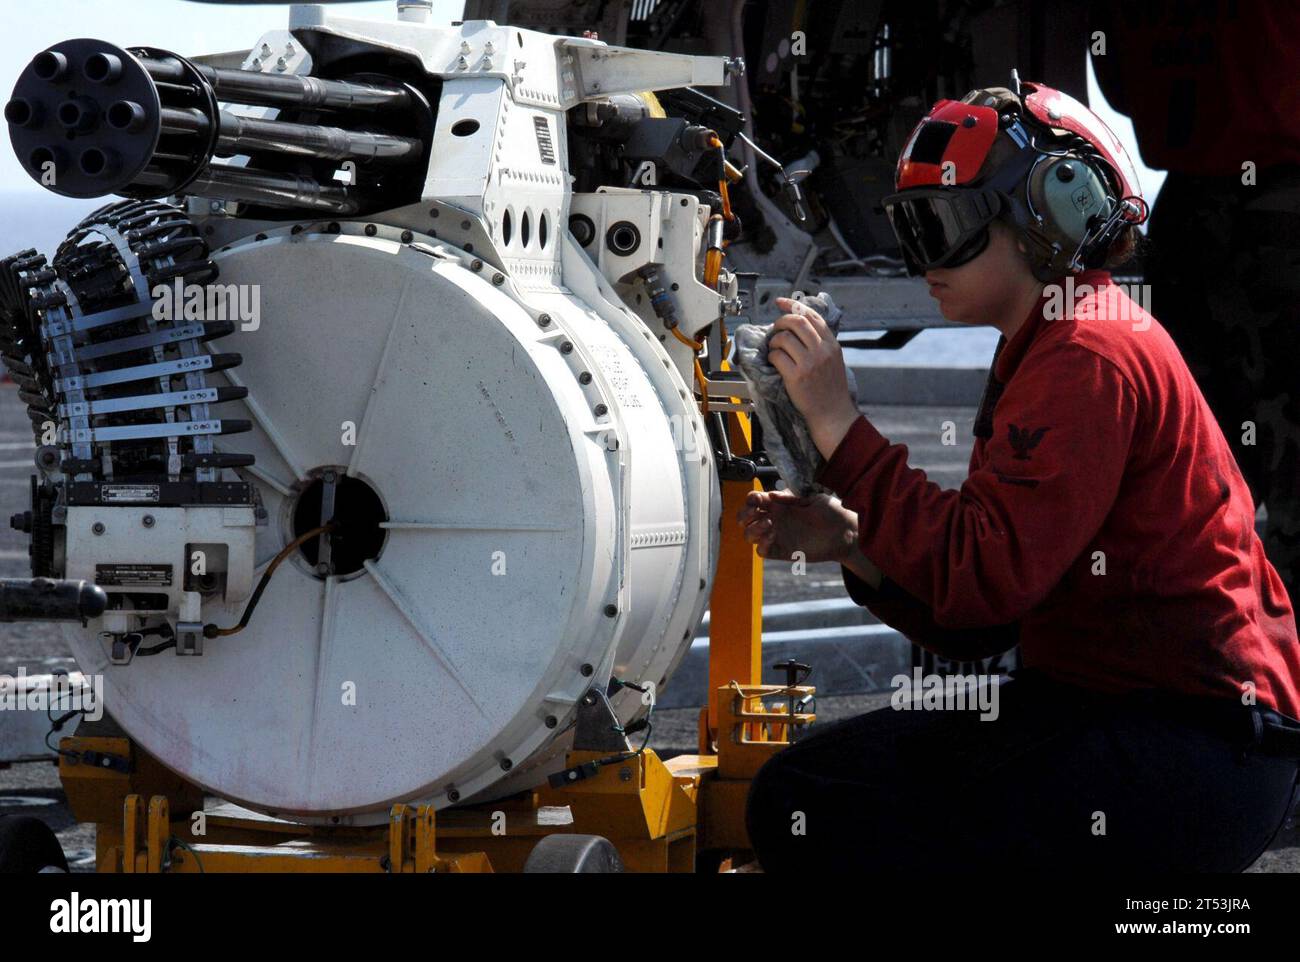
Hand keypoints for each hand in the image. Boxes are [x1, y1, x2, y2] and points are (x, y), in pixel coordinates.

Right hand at [737, 489, 857, 562]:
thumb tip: (771, 495)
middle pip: (745, 519)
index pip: (754, 500)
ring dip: (753, 529)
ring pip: (750, 535)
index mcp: (779, 504)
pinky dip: (762, 544)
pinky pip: (762, 551)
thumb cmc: (831, 512)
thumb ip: (790, 496)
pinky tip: (773, 535)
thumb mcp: (811, 496)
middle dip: (744, 515)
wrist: (845, 532)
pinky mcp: (782, 551)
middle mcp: (775, 519)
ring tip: (769, 524)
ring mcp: (777, 535)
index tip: (756, 499)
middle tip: (754, 512)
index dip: (750, 499)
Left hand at [767, 296, 860, 459]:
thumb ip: (821, 342)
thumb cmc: (831, 389)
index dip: (793, 305)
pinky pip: (777, 356)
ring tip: (775, 349)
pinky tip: (775, 362)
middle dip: (780, 321)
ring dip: (774, 341)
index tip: (780, 302)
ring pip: (783, 337)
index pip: (812, 315)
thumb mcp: (834, 360)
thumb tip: (800, 325)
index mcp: (832, 344)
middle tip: (775, 329)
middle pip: (796, 321)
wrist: (832, 413)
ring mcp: (809, 363)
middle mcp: (822, 350)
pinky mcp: (796, 376)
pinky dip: (771, 356)